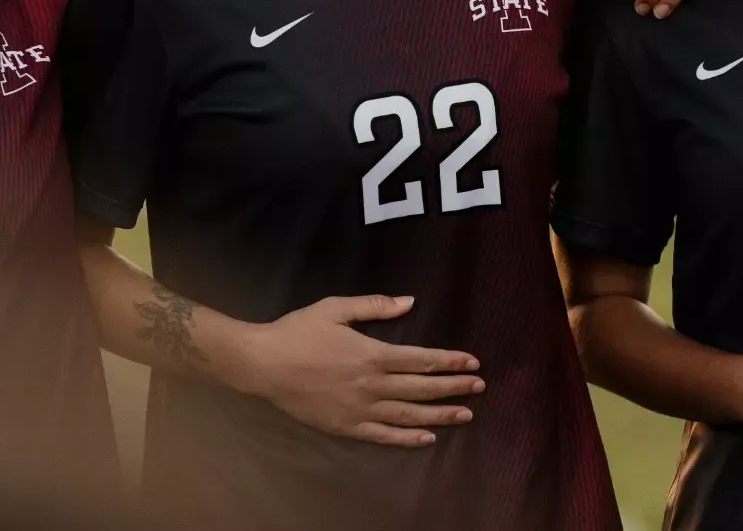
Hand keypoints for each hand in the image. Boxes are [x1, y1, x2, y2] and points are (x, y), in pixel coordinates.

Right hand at [213, 295, 485, 447]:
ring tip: (465, 415)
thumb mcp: (336, 308)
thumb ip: (375, 306)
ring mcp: (360, 409)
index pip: (422, 359)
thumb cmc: (298, 332)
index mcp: (372, 354)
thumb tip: (410, 302)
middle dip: (454, 388)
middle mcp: (372, 385)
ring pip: (409, 415)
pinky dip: (408, 439)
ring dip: (440, 415)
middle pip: (422, 388)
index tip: (473, 363)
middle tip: (480, 387)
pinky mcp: (346, 427)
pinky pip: (383, 436)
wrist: (263, 364)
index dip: (450, 362)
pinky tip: (428, 438)